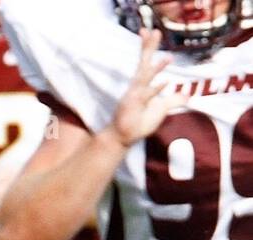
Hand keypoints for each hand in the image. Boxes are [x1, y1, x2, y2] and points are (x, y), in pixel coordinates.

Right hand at [110, 29, 189, 148]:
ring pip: (145, 78)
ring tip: (168, 57)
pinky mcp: (134, 107)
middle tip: (153, 31)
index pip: (146, 62)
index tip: (152, 32)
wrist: (123, 137)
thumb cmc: (139, 123)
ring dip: (156, 68)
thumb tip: (186, 95)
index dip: (148, 47)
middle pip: (143, 64)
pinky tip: (166, 82)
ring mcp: (134, 96)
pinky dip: (156, 89)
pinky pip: (146, 96)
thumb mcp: (160, 110)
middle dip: (148, 48)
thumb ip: (172, 101)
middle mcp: (137, 87)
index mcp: (141, 84)